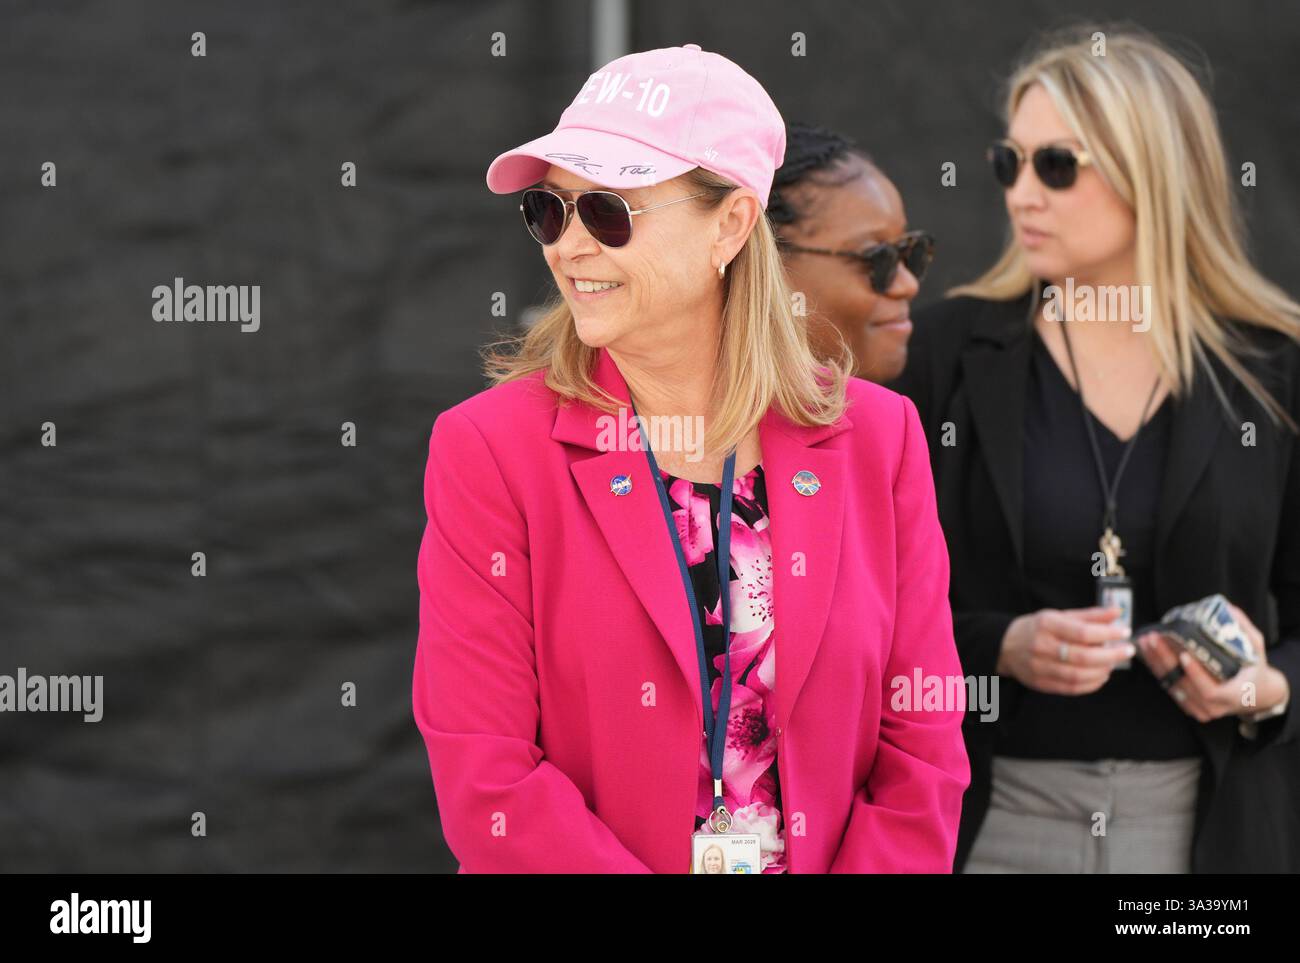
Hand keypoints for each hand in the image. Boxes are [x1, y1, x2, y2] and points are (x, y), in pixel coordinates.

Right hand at [997, 606, 1134, 694]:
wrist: (1006, 646)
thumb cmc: (1037, 628)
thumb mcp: (1060, 616)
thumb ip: (1090, 616)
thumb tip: (1117, 613)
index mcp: (1047, 625)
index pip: (1083, 632)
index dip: (1108, 634)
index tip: (1124, 632)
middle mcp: (1042, 646)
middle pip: (1083, 656)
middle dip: (1111, 655)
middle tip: (1127, 651)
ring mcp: (1040, 667)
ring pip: (1079, 675)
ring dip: (1103, 671)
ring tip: (1112, 663)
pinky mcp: (1041, 683)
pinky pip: (1072, 688)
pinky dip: (1092, 684)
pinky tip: (1100, 676)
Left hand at [1135, 601, 1290, 721]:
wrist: (1256, 693)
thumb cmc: (1255, 669)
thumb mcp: (1256, 648)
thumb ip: (1243, 629)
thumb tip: (1227, 608)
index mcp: (1235, 694)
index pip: (1211, 691)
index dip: (1196, 674)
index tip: (1184, 655)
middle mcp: (1216, 706)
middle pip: (1185, 686)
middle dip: (1166, 660)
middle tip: (1154, 638)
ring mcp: (1202, 710)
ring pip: (1173, 687)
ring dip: (1156, 663)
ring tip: (1146, 642)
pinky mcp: (1190, 707)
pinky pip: (1171, 689)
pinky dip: (1158, 671)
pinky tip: (1148, 654)